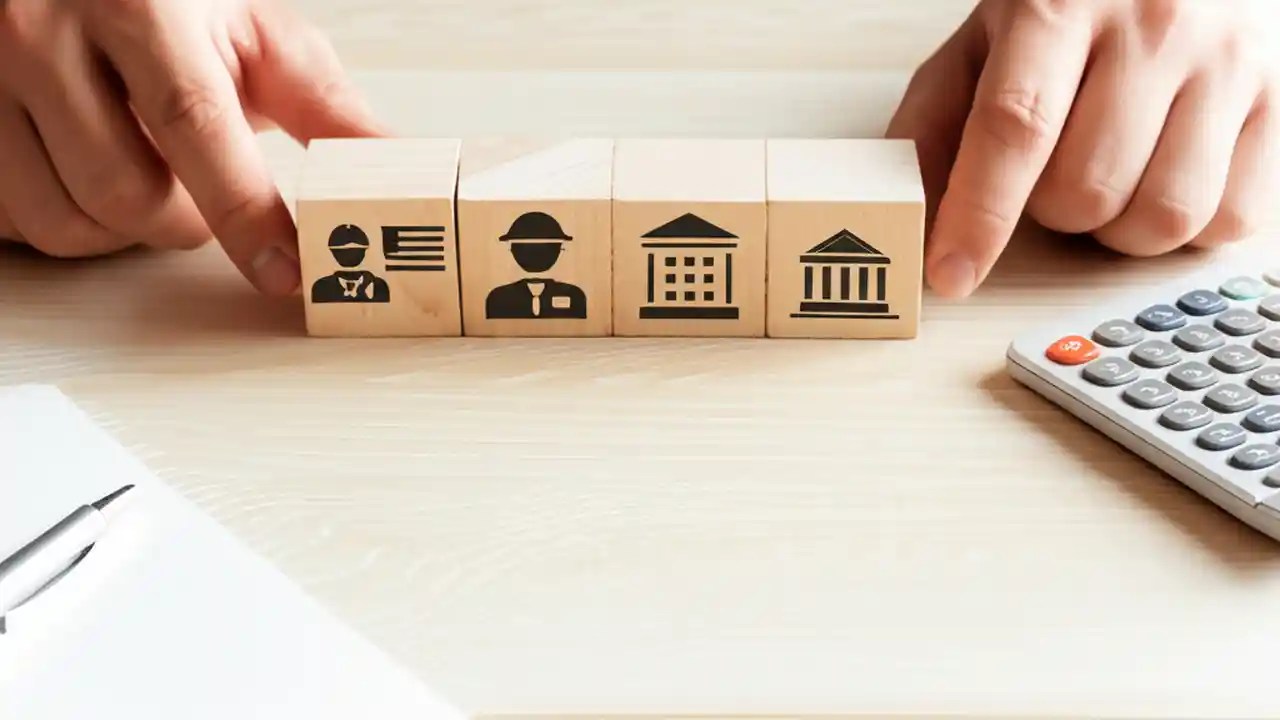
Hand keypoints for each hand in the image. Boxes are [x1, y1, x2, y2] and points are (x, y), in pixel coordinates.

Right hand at [0, 0, 384, 294]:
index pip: (194, 124)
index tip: (286, 270)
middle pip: (128, 196)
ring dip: (124, 231)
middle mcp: (44, 33)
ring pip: (67, 225)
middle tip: (201, 189)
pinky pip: (13, 223)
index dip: (244, 210)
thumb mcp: (255, 34)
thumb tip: (405, 172)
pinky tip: (85, 170)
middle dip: (187, 222)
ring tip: (143, 172)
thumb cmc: (169, 2)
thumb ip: (326, 110)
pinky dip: (65, 221)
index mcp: (139, 5)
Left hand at [888, 0, 1277, 297]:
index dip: (978, 214)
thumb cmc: (1073, 1)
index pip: (1015, 126)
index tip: (951, 274)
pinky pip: (1230, 218)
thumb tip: (906, 212)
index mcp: (1059, 3)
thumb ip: (936, 118)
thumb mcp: (986, 38)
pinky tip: (1164, 178)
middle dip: (1052, 212)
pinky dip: (1187, 227)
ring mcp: (1229, 61)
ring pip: (1163, 216)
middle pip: (1087, 188)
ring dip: (1118, 229)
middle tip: (1053, 176)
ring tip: (1111, 177)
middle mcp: (1155, 26)